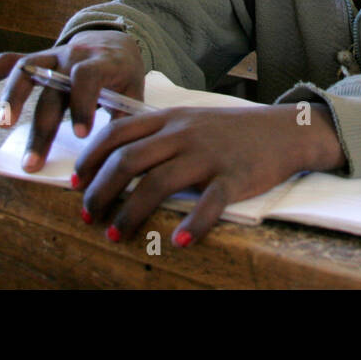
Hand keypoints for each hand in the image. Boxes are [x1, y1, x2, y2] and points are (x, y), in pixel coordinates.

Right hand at [0, 30, 146, 168]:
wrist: (115, 43)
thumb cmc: (123, 76)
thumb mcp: (134, 92)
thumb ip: (124, 117)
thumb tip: (113, 154)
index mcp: (100, 63)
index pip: (87, 78)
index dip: (83, 105)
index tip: (82, 135)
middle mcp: (72, 56)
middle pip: (51, 88)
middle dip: (42, 127)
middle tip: (32, 161)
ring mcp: (51, 55)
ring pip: (25, 70)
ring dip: (11, 97)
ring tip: (1, 125)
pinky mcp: (36, 58)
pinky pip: (8, 60)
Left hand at [75, 102, 341, 245]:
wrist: (285, 130)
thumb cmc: (233, 131)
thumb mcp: (192, 120)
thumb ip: (159, 134)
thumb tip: (119, 159)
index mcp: (171, 119)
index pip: (118, 133)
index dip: (91, 158)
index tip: (75, 182)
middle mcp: (184, 134)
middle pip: (128, 160)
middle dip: (101, 190)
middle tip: (87, 214)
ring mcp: (208, 154)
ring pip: (158, 183)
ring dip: (131, 212)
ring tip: (116, 233)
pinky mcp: (234, 176)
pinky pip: (210, 201)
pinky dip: (193, 222)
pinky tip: (180, 240)